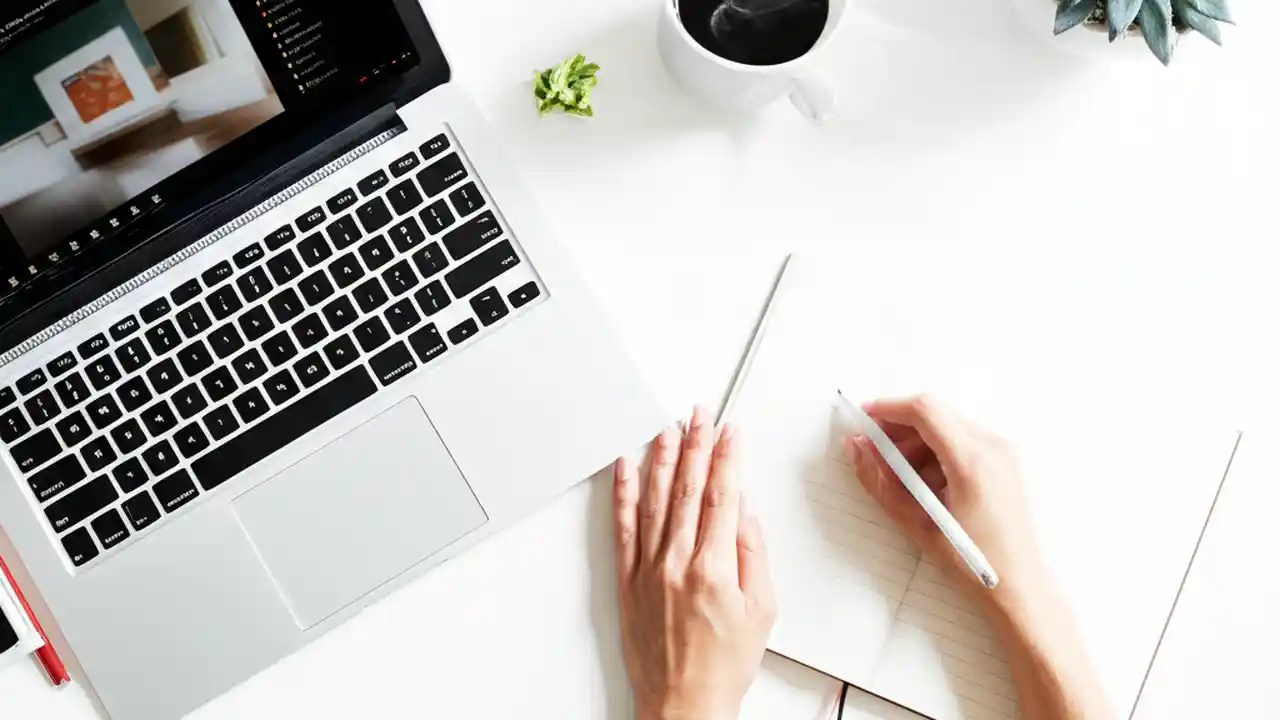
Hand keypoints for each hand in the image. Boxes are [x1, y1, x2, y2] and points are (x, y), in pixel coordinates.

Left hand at [613, 406, 776, 719]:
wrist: (684, 703)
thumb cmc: (724, 665)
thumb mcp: (762, 609)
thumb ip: (755, 553)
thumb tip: (745, 511)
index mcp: (714, 567)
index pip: (722, 495)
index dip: (727, 456)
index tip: (730, 431)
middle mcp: (677, 562)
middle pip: (687, 488)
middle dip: (695, 444)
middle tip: (699, 414)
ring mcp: (649, 569)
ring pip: (654, 499)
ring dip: (662, 458)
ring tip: (668, 428)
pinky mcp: (629, 580)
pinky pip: (624, 527)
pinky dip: (623, 493)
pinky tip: (626, 467)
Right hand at [847, 396, 1114, 718]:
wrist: (1019, 587)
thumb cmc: (971, 562)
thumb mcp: (915, 522)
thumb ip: (879, 480)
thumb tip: (855, 448)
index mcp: (972, 460)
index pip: (924, 410)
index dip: (887, 408)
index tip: (861, 418)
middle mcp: (992, 447)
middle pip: (935, 414)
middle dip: (898, 428)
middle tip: (872, 452)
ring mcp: (1002, 452)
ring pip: (946, 426)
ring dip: (915, 442)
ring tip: (897, 476)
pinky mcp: (1004, 462)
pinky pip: (961, 441)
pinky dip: (934, 452)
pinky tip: (923, 484)